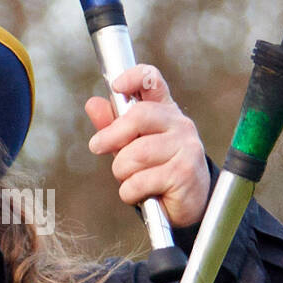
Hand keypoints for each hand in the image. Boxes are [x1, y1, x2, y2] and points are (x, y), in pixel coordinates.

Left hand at [84, 63, 208, 227]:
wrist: (189, 205)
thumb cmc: (158, 172)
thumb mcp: (131, 146)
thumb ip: (113, 126)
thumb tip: (93, 104)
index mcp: (166, 112)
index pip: (152, 81)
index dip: (133, 77)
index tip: (116, 86)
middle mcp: (180, 125)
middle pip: (138, 116)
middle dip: (111, 135)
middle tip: (98, 146)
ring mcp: (186, 148)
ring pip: (135, 154)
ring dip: (122, 173)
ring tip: (132, 180)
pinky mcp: (184, 174)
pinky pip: (140, 182)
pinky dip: (130, 192)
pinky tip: (142, 194)